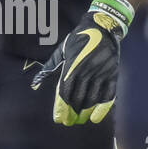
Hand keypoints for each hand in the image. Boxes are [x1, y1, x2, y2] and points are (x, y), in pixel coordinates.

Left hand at [31, 0, 130, 125]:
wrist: (103, 26)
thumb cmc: (79, 39)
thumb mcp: (62, 50)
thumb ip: (49, 67)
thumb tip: (35, 84)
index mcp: (72, 65)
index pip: (65, 92)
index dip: (61, 108)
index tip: (59, 120)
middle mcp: (86, 70)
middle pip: (78, 98)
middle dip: (72, 113)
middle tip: (69, 122)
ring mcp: (101, 73)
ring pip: (92, 99)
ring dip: (85, 113)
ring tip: (80, 120)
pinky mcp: (113, 74)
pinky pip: (109, 95)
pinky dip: (103, 109)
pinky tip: (96, 118)